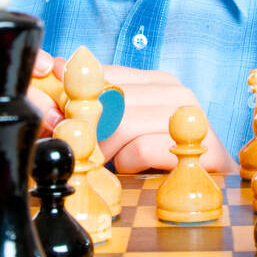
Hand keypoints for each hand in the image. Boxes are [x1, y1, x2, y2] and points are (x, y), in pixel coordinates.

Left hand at [74, 62, 236, 174]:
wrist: (203, 190)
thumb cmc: (154, 160)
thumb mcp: (119, 128)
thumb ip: (90, 101)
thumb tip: (52, 66)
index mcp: (158, 81)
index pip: (104, 74)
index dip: (76, 97)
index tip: (62, 118)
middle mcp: (177, 92)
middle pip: (110, 100)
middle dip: (90, 130)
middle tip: (86, 150)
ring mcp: (191, 118)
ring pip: (122, 123)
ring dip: (107, 150)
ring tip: (110, 163)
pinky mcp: (199, 147)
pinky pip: (140, 149)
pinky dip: (127, 164)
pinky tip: (133, 170)